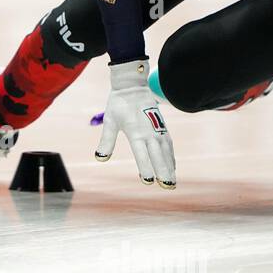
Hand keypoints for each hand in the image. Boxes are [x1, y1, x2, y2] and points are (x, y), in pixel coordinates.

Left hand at [95, 59, 176, 187]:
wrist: (133, 85)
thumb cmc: (119, 104)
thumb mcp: (109, 121)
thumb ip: (106, 140)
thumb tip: (100, 158)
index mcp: (136, 131)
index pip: (142, 153)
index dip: (146, 167)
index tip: (149, 181)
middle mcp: (149, 132)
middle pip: (158, 155)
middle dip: (163, 171)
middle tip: (168, 186)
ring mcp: (158, 129)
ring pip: (166, 151)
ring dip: (170, 167)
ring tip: (172, 183)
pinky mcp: (162, 127)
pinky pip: (169, 145)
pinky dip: (171, 157)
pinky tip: (172, 167)